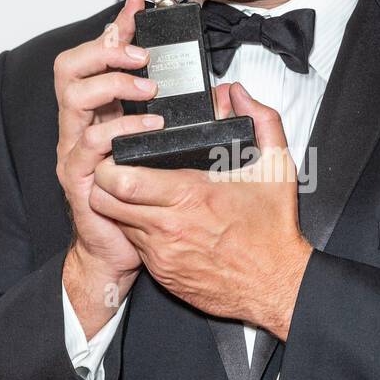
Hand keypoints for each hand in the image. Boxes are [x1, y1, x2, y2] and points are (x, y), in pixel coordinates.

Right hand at [55, 0, 163, 333]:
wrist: (119, 252)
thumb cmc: (145, 201)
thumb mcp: (171, 150)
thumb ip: (190, 118)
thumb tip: (225, 90)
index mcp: (101, 112)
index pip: (101, 58)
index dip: (116, 28)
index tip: (138, 4)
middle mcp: (80, 125)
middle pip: (70, 67)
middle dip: (104, 51)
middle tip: (142, 54)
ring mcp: (74, 150)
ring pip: (74, 97)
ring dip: (113, 86)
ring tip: (150, 89)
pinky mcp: (77, 177)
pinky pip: (91, 143)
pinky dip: (120, 131)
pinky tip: (150, 130)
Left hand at [90, 82, 312, 339]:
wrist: (276, 284)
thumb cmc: (273, 232)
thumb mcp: (276, 168)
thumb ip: (260, 121)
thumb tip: (237, 94)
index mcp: (191, 195)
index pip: (122, 179)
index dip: (109, 163)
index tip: (117, 153)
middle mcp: (169, 226)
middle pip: (105, 200)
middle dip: (102, 182)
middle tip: (115, 170)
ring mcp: (162, 252)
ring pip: (115, 223)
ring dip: (118, 206)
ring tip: (135, 193)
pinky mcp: (162, 272)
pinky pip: (133, 245)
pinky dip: (136, 230)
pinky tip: (155, 219)